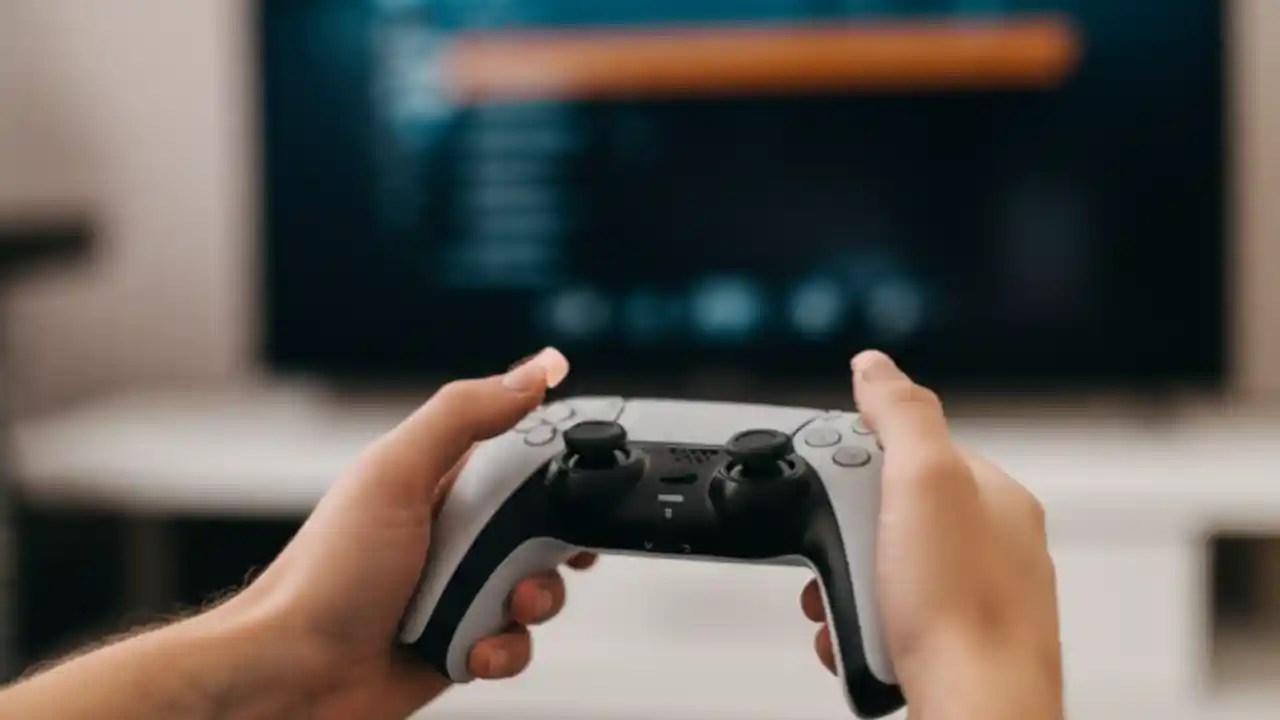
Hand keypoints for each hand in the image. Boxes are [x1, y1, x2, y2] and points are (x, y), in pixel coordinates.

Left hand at [0, 348, 591, 719]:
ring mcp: (462, 588)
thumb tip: (536, 369)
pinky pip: (517, 643)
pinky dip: (504, 650)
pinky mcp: (464, 641)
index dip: (560, 463)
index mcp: (442, 476)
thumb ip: (466, 415)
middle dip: (552, 546)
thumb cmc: (326, 574)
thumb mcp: (397, 474)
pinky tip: (470, 651)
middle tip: (526, 555)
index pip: (523, 450)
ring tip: (495, 610)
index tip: (580, 477)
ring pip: (540, 586)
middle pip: (545, 523)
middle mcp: (457, 530)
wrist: (292, 675)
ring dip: (531, 603)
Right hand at [800, 351, 1061, 719]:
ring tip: (843, 607)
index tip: (828, 480)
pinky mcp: (952, 646)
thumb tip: (874, 364)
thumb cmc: (961, 610)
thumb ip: (899, 413)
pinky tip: (858, 641)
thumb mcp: (924, 480)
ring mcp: (974, 598)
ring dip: (846, 585)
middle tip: (832, 557)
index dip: (859, 460)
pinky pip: (889, 620)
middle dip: (845, 535)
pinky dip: (860, 627)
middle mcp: (993, 546)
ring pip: (885, 570)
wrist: (975, 713)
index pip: (913, 447)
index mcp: (994, 496)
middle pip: (889, 512)